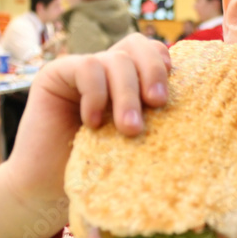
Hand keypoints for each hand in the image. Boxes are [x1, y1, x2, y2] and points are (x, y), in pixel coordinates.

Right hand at [4, 33, 171, 205]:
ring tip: (130, 129)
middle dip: (152, 72)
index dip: (162, 63)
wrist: (47, 191)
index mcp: (127, 82)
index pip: (151, 52)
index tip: (167, 95)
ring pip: (115, 59)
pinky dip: (96, 94)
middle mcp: (105, 71)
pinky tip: (93, 122)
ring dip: (127, 94)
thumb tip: (190, 107)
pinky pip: (86, 67)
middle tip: (157, 104)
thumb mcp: (134, 144)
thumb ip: (153, 119)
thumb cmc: (96, 174)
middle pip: (136, 45)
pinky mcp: (55, 75)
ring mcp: (79, 70)